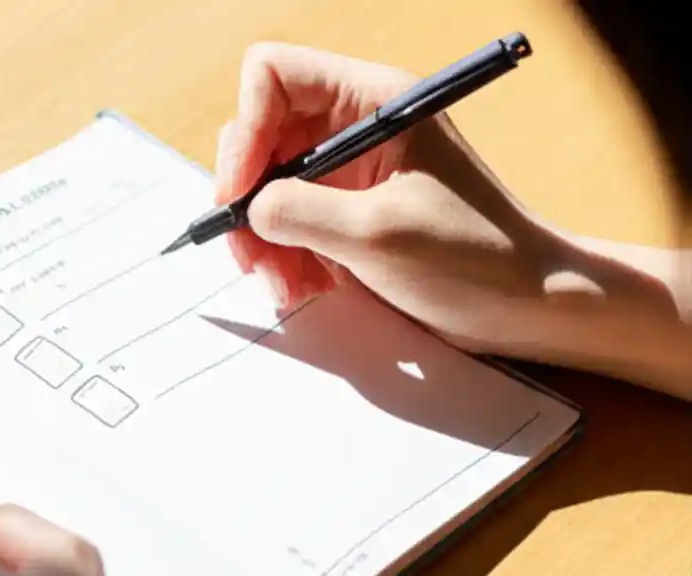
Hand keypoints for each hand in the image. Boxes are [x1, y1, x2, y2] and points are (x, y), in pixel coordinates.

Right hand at [218, 42, 571, 353]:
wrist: (527, 304)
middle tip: (251, 254)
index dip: (247, 130)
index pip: (274, 77)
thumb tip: (248, 209)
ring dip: (263, 239)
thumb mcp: (377, 234)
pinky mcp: (346, 211)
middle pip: (260, 135)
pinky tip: (304, 287)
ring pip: (267, 185)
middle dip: (248, 198)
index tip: (243, 194)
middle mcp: (354, 125)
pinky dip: (284, 256)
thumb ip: (300, 212)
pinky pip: (287, 221)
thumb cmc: (474, 257)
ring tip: (287, 285)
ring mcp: (348, 169)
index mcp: (372, 101)